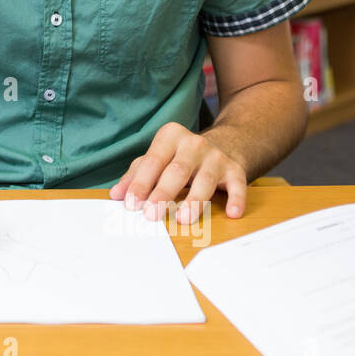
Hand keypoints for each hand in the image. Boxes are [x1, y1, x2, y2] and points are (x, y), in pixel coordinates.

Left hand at [109, 122, 247, 222]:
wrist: (224, 144)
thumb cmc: (180, 156)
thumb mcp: (157, 158)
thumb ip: (136, 175)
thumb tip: (116, 195)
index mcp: (170, 137)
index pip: (152, 162)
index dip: (141, 183)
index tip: (131, 203)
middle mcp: (194, 144)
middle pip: (177, 171)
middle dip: (163, 193)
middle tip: (151, 214)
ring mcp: (216, 156)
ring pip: (205, 180)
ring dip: (194, 201)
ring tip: (183, 218)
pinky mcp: (235, 170)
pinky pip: (238, 185)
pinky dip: (236, 199)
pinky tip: (232, 213)